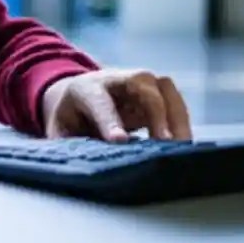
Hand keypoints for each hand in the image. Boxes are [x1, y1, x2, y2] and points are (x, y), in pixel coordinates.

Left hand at [41, 69, 191, 141]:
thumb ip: (66, 142)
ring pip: (163, 88)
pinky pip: (175, 99)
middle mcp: (115, 79)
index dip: (110, 121)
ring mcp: (139, 81)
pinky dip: (182, 120)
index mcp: (84, 89)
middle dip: (153, 111)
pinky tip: (184, 144)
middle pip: (139, 83)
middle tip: (163, 142)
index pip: (99, 102)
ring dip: (175, 116)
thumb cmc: (71, 118)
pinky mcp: (157, 90)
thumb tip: (75, 163)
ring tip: (180, 146)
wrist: (80, 93)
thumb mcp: (59, 129)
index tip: (120, 141)